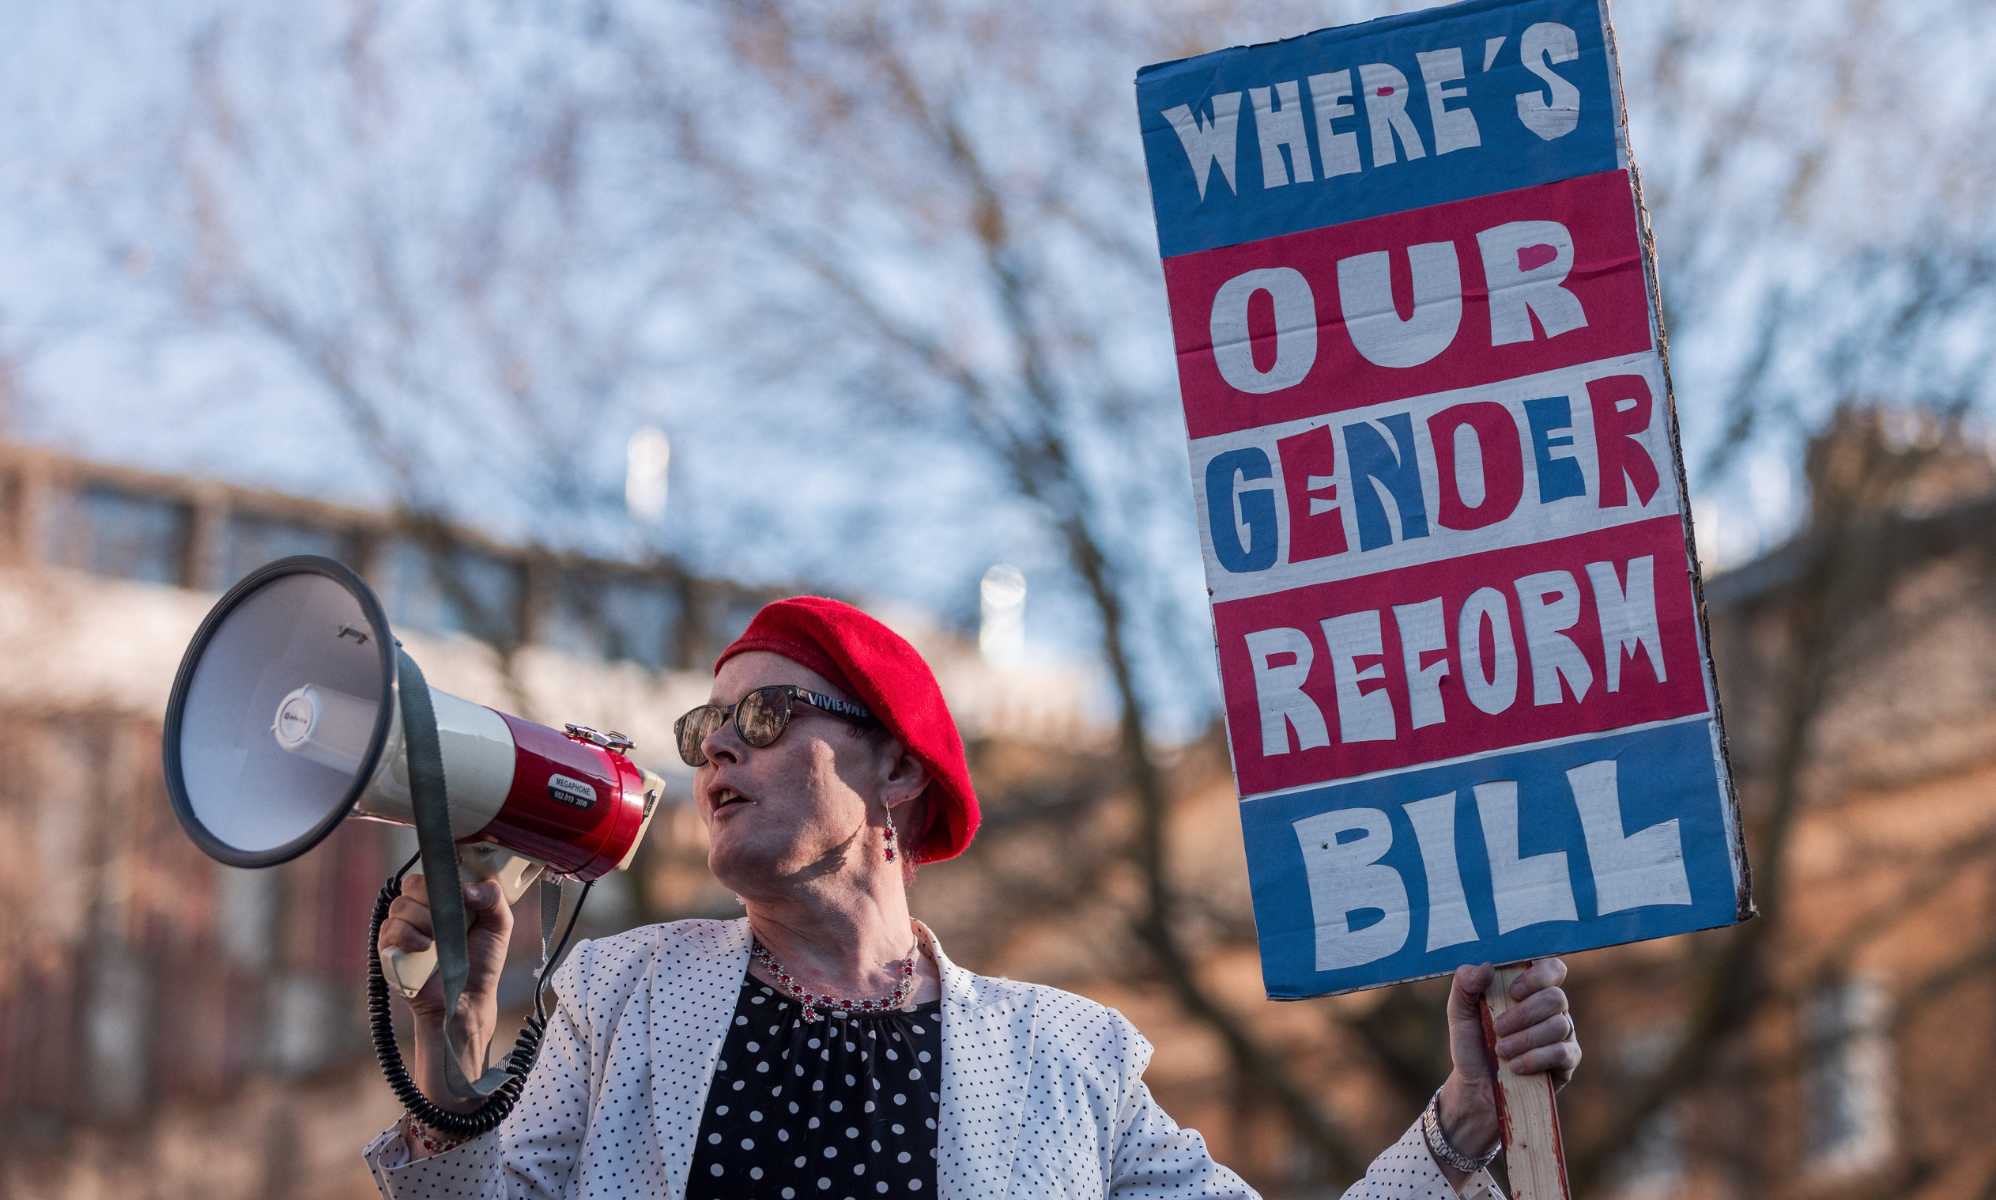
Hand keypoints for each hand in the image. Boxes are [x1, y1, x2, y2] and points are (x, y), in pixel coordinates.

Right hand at [378, 872, 514, 1096]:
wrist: (466, 1000)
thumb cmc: (482, 962)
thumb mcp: (499, 925)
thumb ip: (493, 897)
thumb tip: (467, 888)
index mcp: (445, 899)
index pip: (434, 872)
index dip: (444, 877)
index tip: (461, 894)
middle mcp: (421, 910)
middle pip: (413, 883)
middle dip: (433, 899)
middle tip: (449, 919)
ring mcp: (403, 928)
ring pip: (400, 905)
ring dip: (423, 920)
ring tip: (437, 941)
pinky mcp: (389, 948)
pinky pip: (389, 929)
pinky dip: (407, 935)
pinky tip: (423, 948)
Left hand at [1436, 959, 1580, 1163]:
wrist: (1475, 1088)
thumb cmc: (1471, 1045)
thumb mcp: (1459, 1013)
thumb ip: (1465, 985)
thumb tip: (1486, 966)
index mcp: (1529, 990)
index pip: (1552, 968)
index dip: (1537, 976)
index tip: (1513, 991)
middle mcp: (1551, 1009)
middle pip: (1556, 997)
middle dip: (1524, 1014)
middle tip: (1497, 1029)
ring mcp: (1563, 1035)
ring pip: (1560, 1025)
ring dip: (1526, 1039)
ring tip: (1501, 1052)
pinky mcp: (1567, 1061)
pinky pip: (1564, 1053)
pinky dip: (1536, 1058)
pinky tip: (1516, 1067)